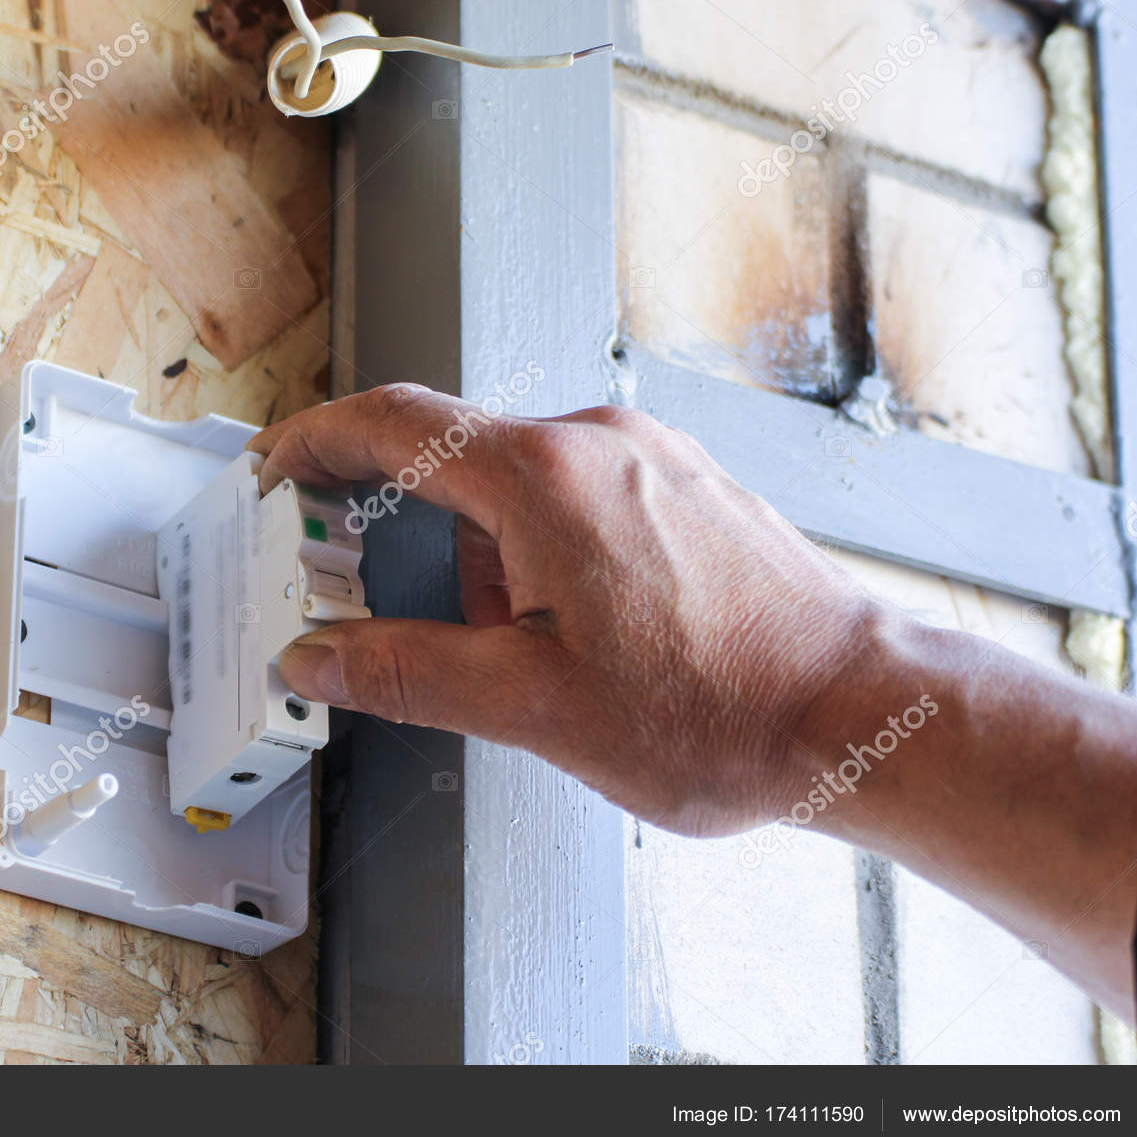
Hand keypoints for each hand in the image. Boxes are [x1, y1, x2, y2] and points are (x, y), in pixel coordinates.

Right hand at [247, 384, 881, 835]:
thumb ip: (407, 671)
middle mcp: (599, 444)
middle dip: (399, 533)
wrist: (860, 712)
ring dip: (479, 560)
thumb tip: (323, 656)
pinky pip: (576, 500)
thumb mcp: (533, 707)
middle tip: (372, 604)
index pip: (391, 424)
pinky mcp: (684, 489)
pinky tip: (566, 634)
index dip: (313, 442)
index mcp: (546, 479)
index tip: (275, 468)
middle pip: (452, 459)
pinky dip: (537, 555)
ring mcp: (650, 459)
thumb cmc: (726, 710)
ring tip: (511, 656)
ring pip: (517, 489)